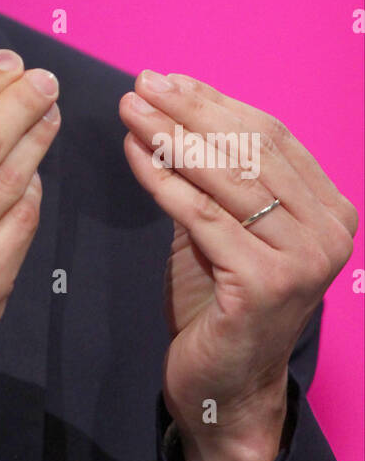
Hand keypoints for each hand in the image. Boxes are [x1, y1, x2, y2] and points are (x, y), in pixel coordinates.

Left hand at [119, 71, 357, 460]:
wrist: (226, 381)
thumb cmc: (222, 294)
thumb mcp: (228, 219)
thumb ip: (217, 165)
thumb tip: (173, 89)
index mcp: (331, 208)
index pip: (271, 134)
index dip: (214, 102)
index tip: (165, 79)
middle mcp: (330, 232)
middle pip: (250, 149)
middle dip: (188, 112)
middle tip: (140, 87)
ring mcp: (304, 260)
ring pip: (227, 179)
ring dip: (170, 137)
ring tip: (130, 111)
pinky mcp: (266, 285)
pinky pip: (203, 216)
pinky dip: (163, 179)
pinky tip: (132, 155)